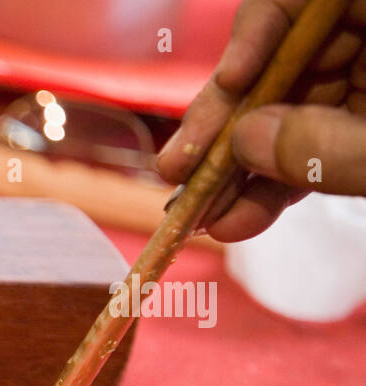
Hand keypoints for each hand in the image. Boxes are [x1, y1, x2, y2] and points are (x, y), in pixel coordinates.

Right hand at [158, 0, 365, 240]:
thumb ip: (327, 145)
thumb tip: (246, 144)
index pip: (298, 0)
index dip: (258, 33)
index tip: (234, 80)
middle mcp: (365, 36)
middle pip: (279, 63)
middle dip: (226, 123)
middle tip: (179, 169)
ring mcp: (363, 82)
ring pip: (284, 114)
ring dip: (237, 171)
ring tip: (198, 215)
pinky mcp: (360, 123)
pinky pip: (308, 147)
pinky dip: (273, 187)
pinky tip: (235, 221)